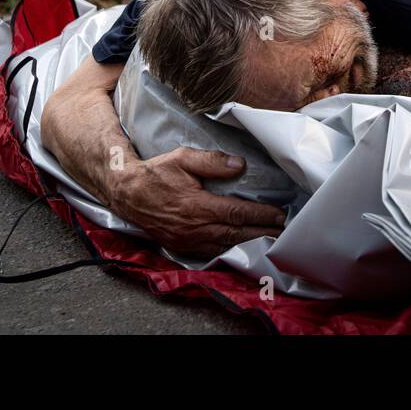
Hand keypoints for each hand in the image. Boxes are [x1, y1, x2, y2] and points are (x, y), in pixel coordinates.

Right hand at [108, 148, 286, 259]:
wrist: (127, 194)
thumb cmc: (156, 174)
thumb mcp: (183, 158)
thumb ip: (212, 162)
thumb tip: (239, 166)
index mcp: (198, 206)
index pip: (238, 213)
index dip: (261, 215)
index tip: (279, 215)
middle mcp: (195, 228)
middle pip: (237, 234)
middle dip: (263, 233)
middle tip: (284, 232)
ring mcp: (188, 241)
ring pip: (226, 245)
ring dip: (249, 244)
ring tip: (270, 240)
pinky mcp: (182, 246)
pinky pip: (211, 251)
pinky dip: (230, 249)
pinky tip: (242, 246)